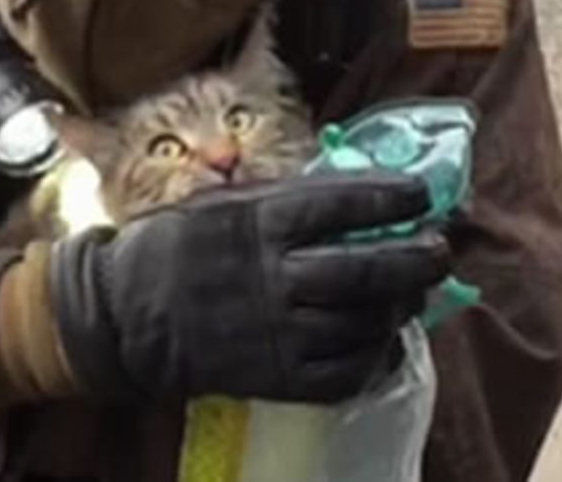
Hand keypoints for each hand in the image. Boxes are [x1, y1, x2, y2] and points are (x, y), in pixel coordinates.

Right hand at [49, 173, 450, 402]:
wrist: (124, 317)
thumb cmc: (174, 247)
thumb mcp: (219, 203)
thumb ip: (282, 198)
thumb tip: (351, 187)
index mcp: (257, 223)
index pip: (342, 204)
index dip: (391, 197)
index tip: (421, 194)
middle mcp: (273, 276)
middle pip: (368, 268)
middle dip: (416, 257)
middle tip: (437, 249)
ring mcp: (278, 330)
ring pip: (365, 320)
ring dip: (401, 306)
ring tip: (412, 294)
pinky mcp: (278, 375)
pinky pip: (347, 371)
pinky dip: (376, 356)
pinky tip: (384, 340)